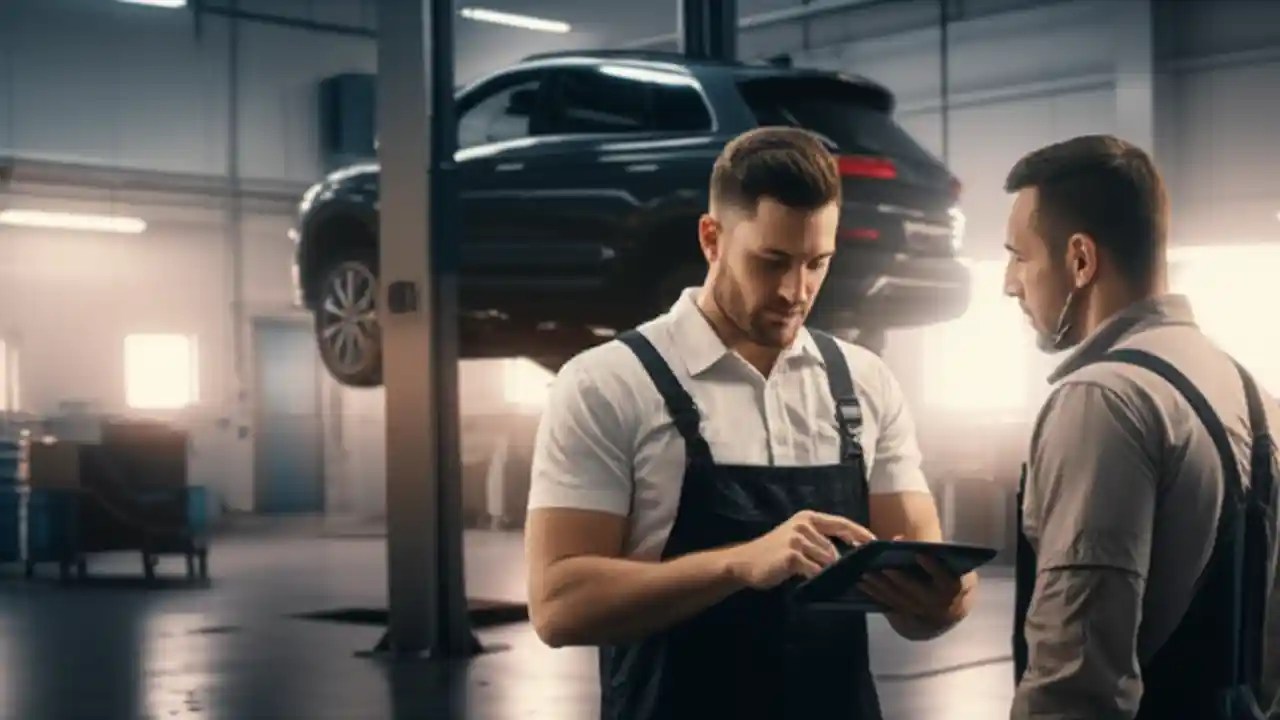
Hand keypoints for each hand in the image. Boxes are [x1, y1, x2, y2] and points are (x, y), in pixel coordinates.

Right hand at [726, 510, 875, 590]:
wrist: (745, 562)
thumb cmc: (773, 553)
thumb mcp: (798, 538)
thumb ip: (820, 540)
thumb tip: (847, 553)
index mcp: (808, 518)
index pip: (841, 523)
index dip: (860, 534)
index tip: (875, 543)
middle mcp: (804, 525)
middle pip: (834, 549)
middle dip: (839, 564)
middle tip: (840, 575)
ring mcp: (798, 539)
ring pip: (826, 561)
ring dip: (824, 572)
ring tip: (815, 577)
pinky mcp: (792, 555)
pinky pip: (814, 571)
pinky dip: (815, 577)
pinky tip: (807, 579)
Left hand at [858, 554, 974, 627]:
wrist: (947, 610)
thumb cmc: (945, 576)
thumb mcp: (947, 565)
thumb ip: (929, 553)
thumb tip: (898, 540)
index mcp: (951, 587)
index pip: (944, 577)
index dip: (933, 567)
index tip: (920, 554)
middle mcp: (936, 603)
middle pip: (916, 591)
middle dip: (900, 580)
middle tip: (885, 568)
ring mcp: (919, 611)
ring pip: (898, 599)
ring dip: (881, 587)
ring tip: (867, 573)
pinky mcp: (903, 614)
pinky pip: (887, 604)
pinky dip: (873, 594)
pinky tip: (861, 583)